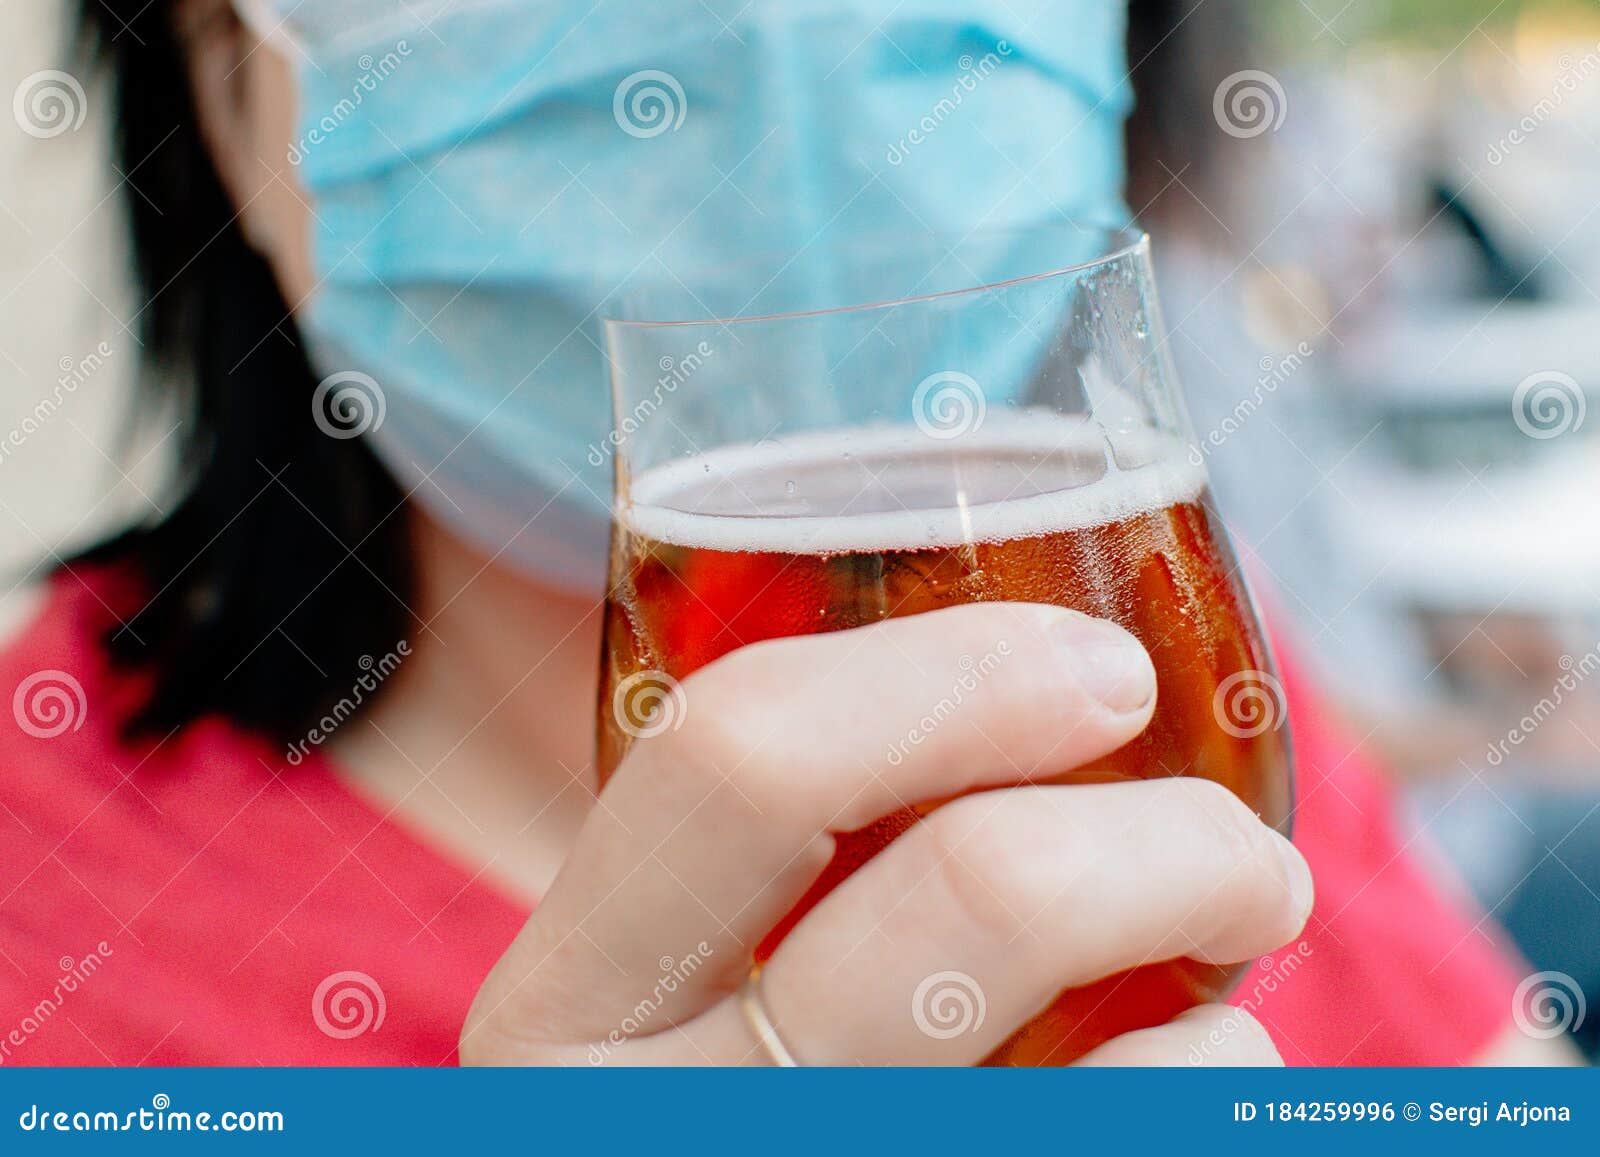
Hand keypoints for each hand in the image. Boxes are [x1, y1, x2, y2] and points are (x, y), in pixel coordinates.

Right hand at [461, 603, 1311, 1064]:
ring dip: (1210, 984)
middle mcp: (659, 1118)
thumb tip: (1040, 655)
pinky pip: (1135, 1140)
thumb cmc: (731, 1079)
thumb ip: (759, 850)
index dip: (951, 676)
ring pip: (1101, 1065)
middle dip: (1164, 834)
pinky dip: (1214, 1084)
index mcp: (574, 993)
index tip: (1102, 668)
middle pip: (977, 893)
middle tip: (1239, 844)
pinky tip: (1192, 1065)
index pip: (737, 760)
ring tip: (1231, 954)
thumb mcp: (674, 973)